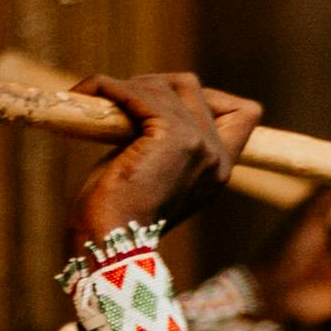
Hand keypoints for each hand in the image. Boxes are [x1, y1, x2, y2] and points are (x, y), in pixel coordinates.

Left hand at [66, 71, 258, 248]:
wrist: (109, 244)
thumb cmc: (116, 218)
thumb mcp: (150, 175)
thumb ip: (159, 145)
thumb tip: (138, 110)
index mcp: (219, 168)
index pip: (244, 113)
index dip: (208, 96)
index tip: (162, 102)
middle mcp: (215, 154)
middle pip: (191, 87)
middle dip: (149, 85)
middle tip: (113, 100)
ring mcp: (199, 143)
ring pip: (164, 86)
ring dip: (124, 87)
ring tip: (93, 98)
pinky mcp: (174, 137)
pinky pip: (139, 93)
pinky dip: (108, 87)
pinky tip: (86, 91)